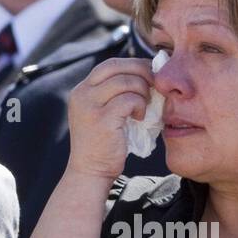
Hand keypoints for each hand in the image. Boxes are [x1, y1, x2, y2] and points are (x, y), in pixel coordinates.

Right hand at [67, 58, 153, 179]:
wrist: (90, 172)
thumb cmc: (103, 145)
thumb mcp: (103, 113)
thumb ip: (114, 95)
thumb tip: (146, 76)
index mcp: (82, 90)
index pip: (110, 65)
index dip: (133, 65)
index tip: (150, 74)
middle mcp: (82, 94)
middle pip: (117, 66)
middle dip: (142, 72)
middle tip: (155, 85)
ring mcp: (90, 106)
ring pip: (126, 82)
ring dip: (142, 91)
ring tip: (145, 106)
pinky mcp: (102, 119)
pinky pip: (129, 100)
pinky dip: (140, 105)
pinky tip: (140, 117)